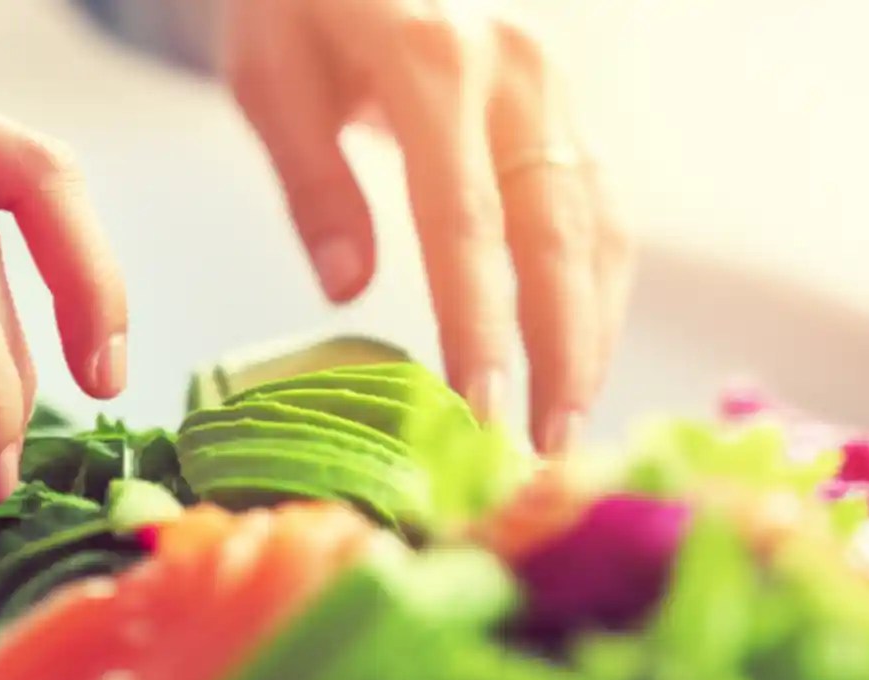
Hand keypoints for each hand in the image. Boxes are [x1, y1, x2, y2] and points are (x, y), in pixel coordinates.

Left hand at [223, 0, 632, 452]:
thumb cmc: (293, 8)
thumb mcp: (272, 80)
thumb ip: (313, 180)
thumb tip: (347, 289)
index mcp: (433, 61)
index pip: (465, 219)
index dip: (479, 323)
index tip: (481, 411)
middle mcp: (515, 70)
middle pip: (557, 230)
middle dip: (561, 347)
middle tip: (546, 446)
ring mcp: (552, 84)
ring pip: (597, 221)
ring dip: (591, 327)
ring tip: (566, 418)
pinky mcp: (561, 103)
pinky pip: (596, 203)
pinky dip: (595, 285)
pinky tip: (576, 347)